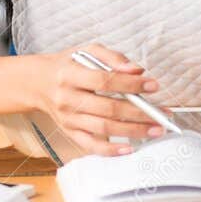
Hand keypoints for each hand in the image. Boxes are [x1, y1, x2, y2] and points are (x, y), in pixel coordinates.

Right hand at [31, 44, 164, 156]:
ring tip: (155, 129)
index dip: (130, 85)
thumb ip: (113, 57)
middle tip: (162, 114)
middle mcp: (67, 99)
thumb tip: (137, 71)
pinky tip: (129, 149)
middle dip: (139, 112)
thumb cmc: (67, 65)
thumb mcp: (87, 51)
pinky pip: (90, 145)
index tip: (153, 86)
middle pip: (108, 108)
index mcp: (70, 74)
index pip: (105, 81)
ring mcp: (68, 119)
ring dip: (133, 131)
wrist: (37, 83)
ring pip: (103, 128)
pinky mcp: (69, 132)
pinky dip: (110, 150)